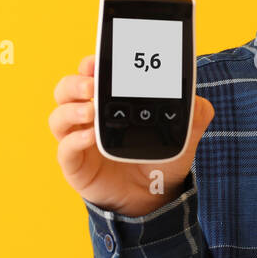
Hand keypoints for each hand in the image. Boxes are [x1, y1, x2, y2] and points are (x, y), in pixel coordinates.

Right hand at [50, 53, 214, 216]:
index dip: (89, 65)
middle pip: (66, 91)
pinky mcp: (76, 165)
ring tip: (91, 111)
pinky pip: (65, 150)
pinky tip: (90, 138)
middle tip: (92, 84)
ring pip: (58, 117)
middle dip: (75, 83)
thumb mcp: (182, 136)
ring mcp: (79, 141)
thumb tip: (198, 101)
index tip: (96, 61)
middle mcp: (88, 118)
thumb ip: (193, 115)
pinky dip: (74, 140)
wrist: (155, 196)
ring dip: (71, 110)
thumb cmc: (160, 159)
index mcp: (109, 102)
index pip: (90, 75)